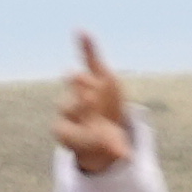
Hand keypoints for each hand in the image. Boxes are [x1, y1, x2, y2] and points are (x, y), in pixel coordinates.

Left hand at [55, 32, 133, 176]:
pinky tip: (82, 33)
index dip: (75, 130)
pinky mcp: (95, 76)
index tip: (86, 131)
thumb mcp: (110, 149)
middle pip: (69, 104)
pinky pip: (88, 59)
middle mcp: (68, 109)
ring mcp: (80, 91)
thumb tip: (127, 158)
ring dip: (81, 81)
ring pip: (79, 84)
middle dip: (75, 101)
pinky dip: (87, 47)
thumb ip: (116, 150)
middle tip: (82, 99)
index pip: (65, 127)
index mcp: (65, 131)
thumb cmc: (103, 142)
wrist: (102, 129)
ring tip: (83, 77)